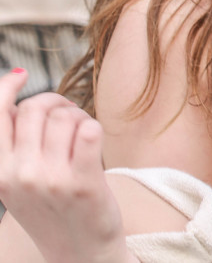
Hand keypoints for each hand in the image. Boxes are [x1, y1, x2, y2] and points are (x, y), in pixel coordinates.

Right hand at [0, 70, 132, 262]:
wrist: (78, 253)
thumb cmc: (50, 208)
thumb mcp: (16, 181)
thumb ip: (13, 144)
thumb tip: (15, 90)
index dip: (6, 88)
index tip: (20, 75)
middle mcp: (20, 175)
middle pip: (38, 108)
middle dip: (57, 104)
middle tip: (68, 118)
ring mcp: (51, 179)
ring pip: (66, 116)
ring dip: (78, 118)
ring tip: (82, 135)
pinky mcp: (84, 181)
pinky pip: (91, 129)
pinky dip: (94, 128)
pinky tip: (94, 142)